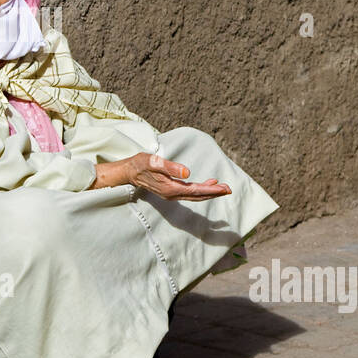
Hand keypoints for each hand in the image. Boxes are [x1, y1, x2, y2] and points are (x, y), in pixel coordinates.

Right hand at [92, 152, 231, 199]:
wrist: (128, 172)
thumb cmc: (140, 164)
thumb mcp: (154, 162)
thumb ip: (171, 167)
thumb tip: (187, 172)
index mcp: (170, 188)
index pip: (195, 190)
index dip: (211, 190)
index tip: (224, 188)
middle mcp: (172, 194)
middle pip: (197, 195)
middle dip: (214, 193)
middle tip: (229, 189)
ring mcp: (171, 194)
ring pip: (195, 195)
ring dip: (209, 192)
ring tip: (223, 187)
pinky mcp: (170, 191)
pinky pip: (189, 192)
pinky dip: (201, 189)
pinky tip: (208, 183)